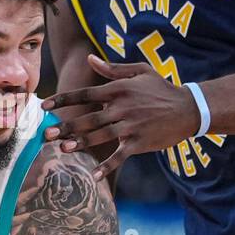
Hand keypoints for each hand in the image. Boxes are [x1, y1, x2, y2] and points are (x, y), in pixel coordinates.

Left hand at [42, 54, 200, 179]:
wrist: (188, 108)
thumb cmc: (161, 87)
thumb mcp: (140, 71)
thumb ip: (112, 68)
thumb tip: (89, 59)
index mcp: (119, 89)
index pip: (85, 94)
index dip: (64, 100)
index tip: (45, 107)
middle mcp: (122, 107)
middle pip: (88, 118)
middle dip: (66, 126)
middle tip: (45, 134)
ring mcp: (131, 126)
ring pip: (101, 136)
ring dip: (80, 143)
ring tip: (62, 148)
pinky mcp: (140, 143)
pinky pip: (120, 156)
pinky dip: (108, 166)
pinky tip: (94, 176)